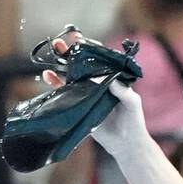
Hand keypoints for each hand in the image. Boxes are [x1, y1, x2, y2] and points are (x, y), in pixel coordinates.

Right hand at [42, 34, 149, 158]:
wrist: (126, 144)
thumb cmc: (134, 122)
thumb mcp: (132, 104)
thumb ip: (124, 91)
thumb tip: (108, 79)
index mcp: (112, 79)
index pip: (99, 60)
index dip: (89, 49)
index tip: (79, 39)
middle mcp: (98, 84)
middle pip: (82, 65)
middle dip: (71, 52)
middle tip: (60, 42)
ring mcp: (88, 94)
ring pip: (72, 76)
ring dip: (61, 64)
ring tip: (53, 52)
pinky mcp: (79, 106)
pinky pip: (65, 92)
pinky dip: (56, 83)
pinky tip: (48, 75)